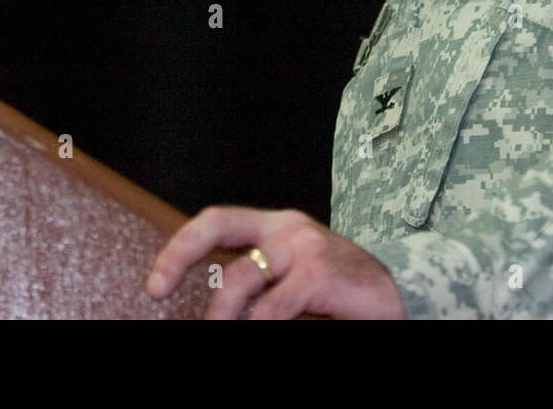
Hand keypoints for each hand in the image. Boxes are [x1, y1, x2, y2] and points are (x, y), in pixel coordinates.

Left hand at [145, 206, 405, 319]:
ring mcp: (303, 246)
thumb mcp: (293, 281)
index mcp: (276, 226)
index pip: (218, 221)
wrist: (396, 297)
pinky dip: (258, 326)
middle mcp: (287, 227)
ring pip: (240, 276)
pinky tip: (257, 331)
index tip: (156, 282)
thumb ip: (260, 283)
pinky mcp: (318, 272)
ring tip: (218, 331)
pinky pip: (273, 306)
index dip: (181, 246)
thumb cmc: (340, 293)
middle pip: (218, 224)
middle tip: (157, 288)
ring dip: (221, 313)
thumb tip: (213, 309)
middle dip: (179, 254)